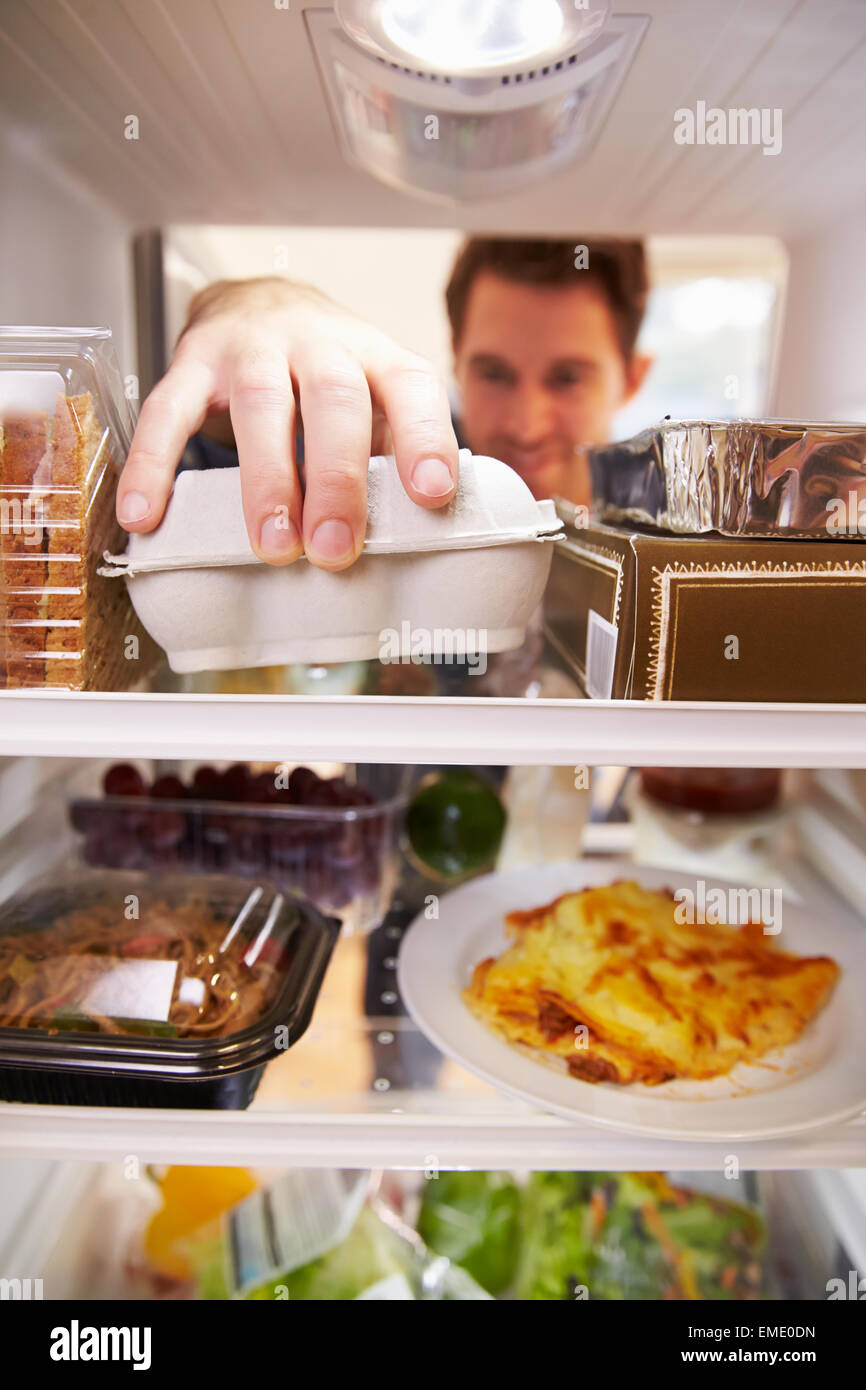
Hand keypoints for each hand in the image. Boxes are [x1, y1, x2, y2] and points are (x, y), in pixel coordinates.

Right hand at [116, 277, 458, 569]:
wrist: (257, 303)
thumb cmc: (325, 375)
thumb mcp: (371, 403)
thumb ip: (387, 459)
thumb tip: (408, 541)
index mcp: (372, 356)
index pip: (410, 387)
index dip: (425, 438)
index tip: (432, 494)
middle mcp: (316, 342)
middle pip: (335, 400)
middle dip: (337, 480)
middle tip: (336, 549)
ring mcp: (250, 348)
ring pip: (261, 405)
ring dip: (268, 482)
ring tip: (273, 547)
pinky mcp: (191, 362)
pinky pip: (167, 411)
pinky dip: (154, 464)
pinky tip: (146, 513)